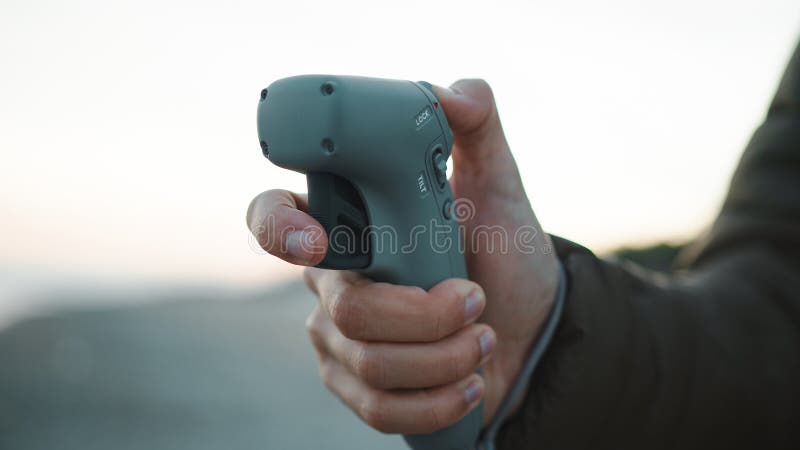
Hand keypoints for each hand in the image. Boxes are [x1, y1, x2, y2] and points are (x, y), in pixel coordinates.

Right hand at [246, 79, 558, 432]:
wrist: (529, 329)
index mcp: (349, 224)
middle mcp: (333, 283)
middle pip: (344, 309)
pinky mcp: (360, 389)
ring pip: (368, 363)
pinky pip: (378, 409)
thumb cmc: (505, 254)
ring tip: (483, 338)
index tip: (317, 241)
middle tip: (473, 299)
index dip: (276, 229)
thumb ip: (476, 127)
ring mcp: (342, 341)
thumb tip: (452, 91)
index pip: (275, 218)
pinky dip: (436, 400)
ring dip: (444, 356)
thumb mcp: (498, 185)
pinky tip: (469, 383)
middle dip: (424, 314)